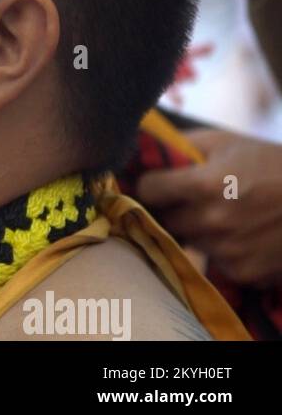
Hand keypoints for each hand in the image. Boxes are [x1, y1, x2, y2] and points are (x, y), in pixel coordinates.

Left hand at [137, 129, 281, 286]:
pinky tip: (241, 234)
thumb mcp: (226, 142)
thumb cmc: (272, 164)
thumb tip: (145, 149)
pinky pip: (213, 260)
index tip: (161, 182)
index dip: (153, 183)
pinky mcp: (242, 272)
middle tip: (193, 199)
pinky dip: (221, 249)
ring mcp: (226, 250)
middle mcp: (211, 221)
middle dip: (173, 208)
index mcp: (203, 185)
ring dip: (196, 230)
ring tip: (224, 214)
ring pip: (187, 241)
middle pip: (164, 218)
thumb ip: (181, 145)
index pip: (147, 189)